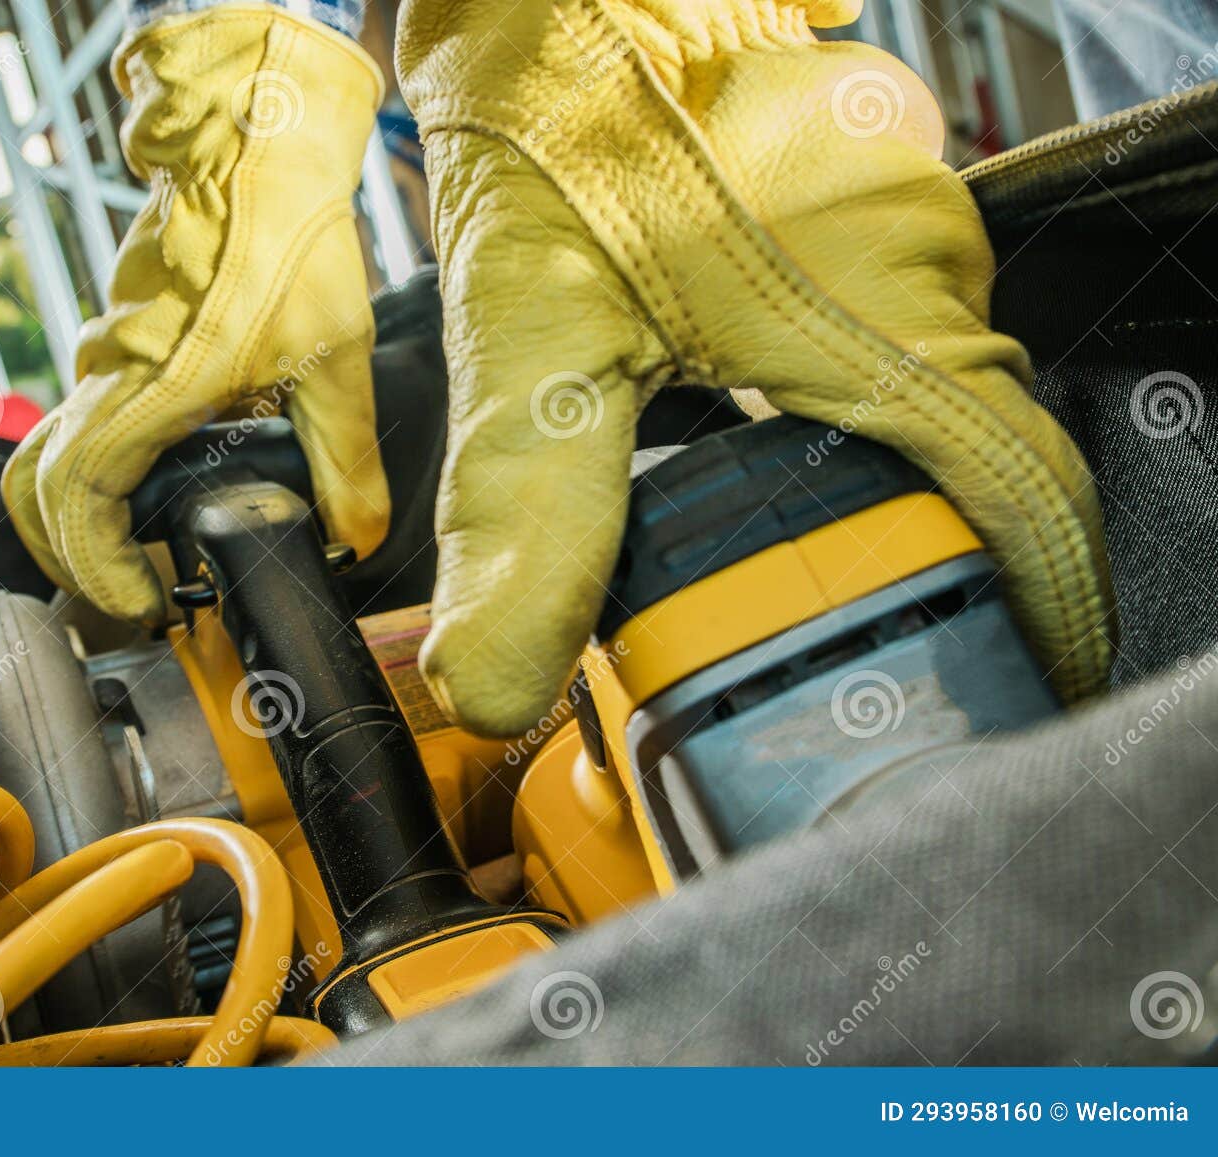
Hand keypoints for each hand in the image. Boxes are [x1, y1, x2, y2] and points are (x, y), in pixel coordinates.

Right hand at [4, 6, 389, 625]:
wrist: (251, 144)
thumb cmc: (286, 234)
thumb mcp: (334, 356)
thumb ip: (346, 458)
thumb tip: (358, 539)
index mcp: (151, 386)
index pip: (79, 497)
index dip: (96, 564)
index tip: (141, 600)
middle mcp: (107, 374)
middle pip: (36, 489)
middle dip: (70, 558)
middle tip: (133, 596)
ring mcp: (103, 355)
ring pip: (48, 454)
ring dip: (79, 519)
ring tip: (143, 558)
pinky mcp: (116, 343)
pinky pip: (77, 421)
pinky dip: (93, 475)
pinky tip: (158, 492)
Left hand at [398, 0, 1113, 735]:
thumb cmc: (558, 121)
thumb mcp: (536, 333)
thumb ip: (530, 518)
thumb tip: (488, 687)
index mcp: (891, 316)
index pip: (1025, 504)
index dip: (1033, 614)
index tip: (1015, 682)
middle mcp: (932, 265)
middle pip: (980, 456)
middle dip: (923, 559)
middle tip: (847, 639)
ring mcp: (912, 220)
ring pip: (935, 390)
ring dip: (880, 478)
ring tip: (800, 552)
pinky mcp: (874, 198)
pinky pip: (896, 326)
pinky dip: (852, 402)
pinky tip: (772, 429)